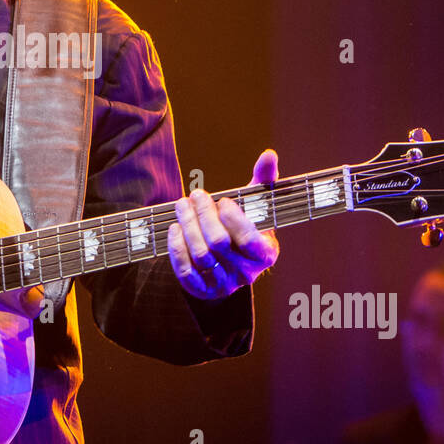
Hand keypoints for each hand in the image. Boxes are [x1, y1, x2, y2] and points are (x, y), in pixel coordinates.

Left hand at [167, 149, 280, 300]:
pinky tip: (175, 228)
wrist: (231, 262)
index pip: (249, 239)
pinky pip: (185, 271)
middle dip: (203, 215)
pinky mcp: (202, 289)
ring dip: (187, 226)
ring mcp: (224, 283)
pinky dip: (177, 248)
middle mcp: (247, 273)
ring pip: (201, 255)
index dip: (233, 219)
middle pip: (219, 243)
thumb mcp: (257, 204)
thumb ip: (264, 180)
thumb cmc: (246, 224)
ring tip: (182, 205)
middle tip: (195, 195)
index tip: (223, 200)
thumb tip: (269, 154)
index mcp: (266, 253)